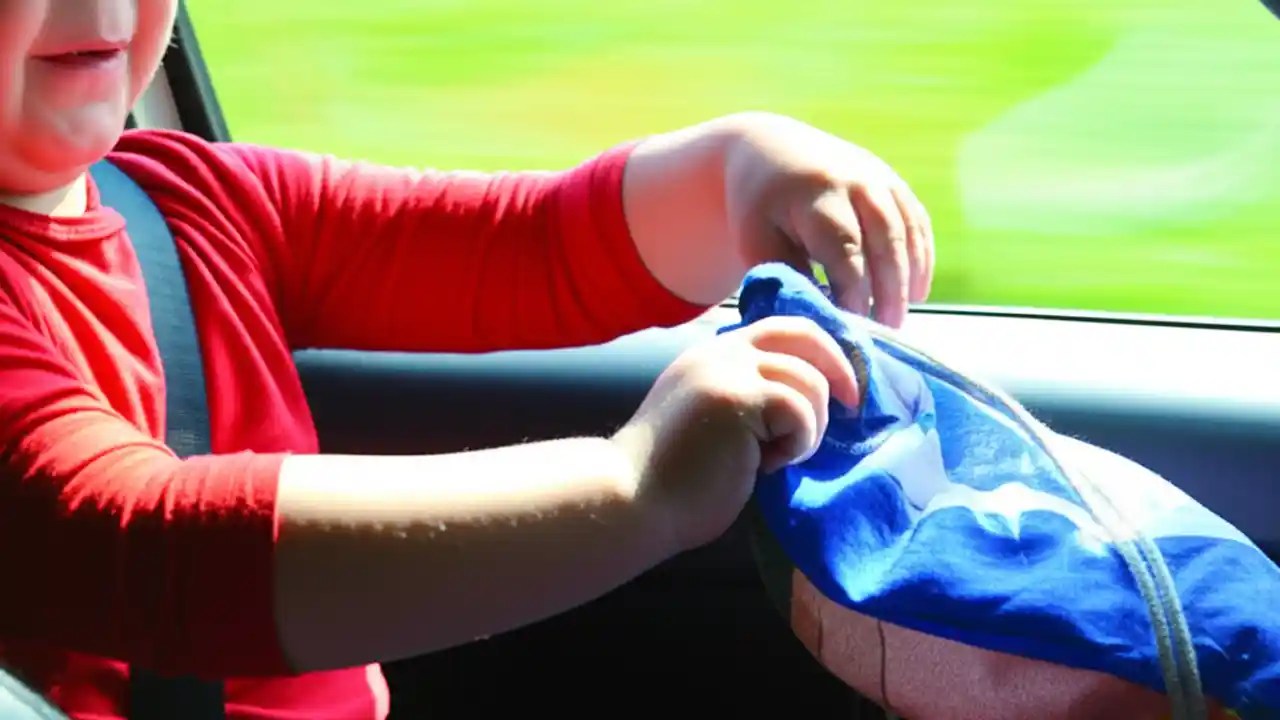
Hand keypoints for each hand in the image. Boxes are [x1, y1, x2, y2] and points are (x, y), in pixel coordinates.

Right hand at [611, 316, 858, 551]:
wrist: (632, 502)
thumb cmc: (674, 481)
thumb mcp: (713, 421)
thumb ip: (747, 397)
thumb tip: (811, 397)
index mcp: (713, 356)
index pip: (782, 330)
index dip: (822, 350)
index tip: (841, 383)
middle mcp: (720, 352)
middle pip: (804, 336)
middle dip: (840, 369)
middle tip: (852, 404)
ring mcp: (727, 370)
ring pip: (809, 381)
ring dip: (809, 426)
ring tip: (778, 457)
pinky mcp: (738, 397)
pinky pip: (800, 410)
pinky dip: (797, 443)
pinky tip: (766, 466)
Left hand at [723, 112, 933, 326]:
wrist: (771, 149)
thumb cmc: (759, 208)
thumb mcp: (756, 239)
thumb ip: (785, 275)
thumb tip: (819, 316)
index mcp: (813, 195)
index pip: (843, 249)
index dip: (852, 290)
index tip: (851, 326)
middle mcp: (853, 180)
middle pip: (884, 239)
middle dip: (888, 289)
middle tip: (885, 332)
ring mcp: (878, 178)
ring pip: (906, 231)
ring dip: (908, 277)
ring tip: (900, 319)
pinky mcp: (893, 183)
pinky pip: (917, 222)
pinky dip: (921, 258)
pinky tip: (917, 292)